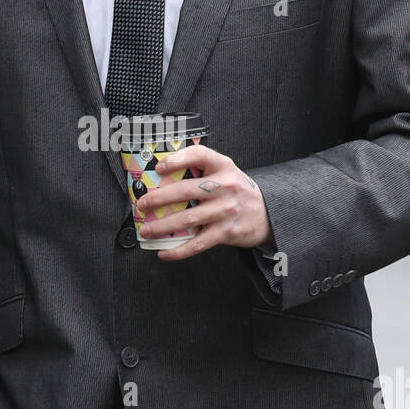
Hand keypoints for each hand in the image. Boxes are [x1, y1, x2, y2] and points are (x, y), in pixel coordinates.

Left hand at [137, 144, 273, 260]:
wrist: (266, 213)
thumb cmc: (238, 191)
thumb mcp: (226, 170)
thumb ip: (202, 165)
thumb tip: (167, 162)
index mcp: (223, 166)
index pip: (199, 156)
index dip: (177, 160)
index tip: (159, 167)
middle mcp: (225, 186)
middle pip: (186, 190)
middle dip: (159, 198)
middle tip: (142, 204)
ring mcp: (225, 210)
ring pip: (188, 219)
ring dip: (162, 226)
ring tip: (146, 229)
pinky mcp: (226, 232)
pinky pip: (197, 243)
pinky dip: (178, 250)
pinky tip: (164, 252)